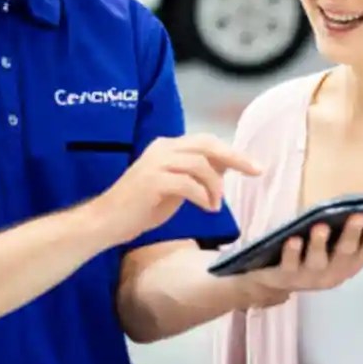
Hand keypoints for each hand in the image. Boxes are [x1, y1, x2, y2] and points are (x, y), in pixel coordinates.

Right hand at [93, 134, 261, 244]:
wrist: (106, 221)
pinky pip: (188, 183)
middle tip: (255, 171)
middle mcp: (162, 148)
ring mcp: (156, 163)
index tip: (255, 166)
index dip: (232, 152)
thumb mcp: (175, 187)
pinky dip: (202, 196)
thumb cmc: (140, 207)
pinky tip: (206, 208)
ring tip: (215, 205)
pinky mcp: (152, 181)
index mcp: (167, 146)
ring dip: (215, 186)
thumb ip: (196, 174)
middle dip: (235, 158)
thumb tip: (225, 167)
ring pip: (200, 164)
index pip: (207, 142)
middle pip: (208, 145)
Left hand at [236, 212, 362, 308]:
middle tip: (358, 216)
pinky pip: (288, 264)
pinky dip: (291, 252)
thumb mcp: (337, 257)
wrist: (272, 282)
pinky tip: (293, 238)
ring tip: (321, 226)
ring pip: (316, 260)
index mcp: (347, 266)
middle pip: (344, 254)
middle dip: (352, 235)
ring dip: (319, 244)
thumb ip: (361, 253)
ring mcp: (308, 277)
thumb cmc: (310, 261)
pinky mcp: (285, 276)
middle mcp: (332, 274)